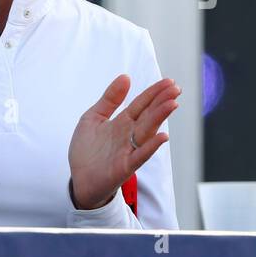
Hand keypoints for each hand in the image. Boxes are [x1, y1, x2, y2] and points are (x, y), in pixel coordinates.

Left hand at [68, 75, 180, 209]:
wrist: (79, 180)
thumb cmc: (86, 150)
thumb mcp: (93, 117)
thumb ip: (110, 99)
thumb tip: (126, 76)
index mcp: (122, 121)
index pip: (141, 104)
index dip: (154, 92)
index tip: (169, 81)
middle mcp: (129, 134)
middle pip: (148, 115)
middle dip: (162, 101)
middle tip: (176, 89)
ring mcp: (128, 150)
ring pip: (147, 131)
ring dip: (160, 118)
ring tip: (172, 104)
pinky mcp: (125, 166)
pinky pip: (140, 155)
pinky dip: (151, 146)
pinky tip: (163, 136)